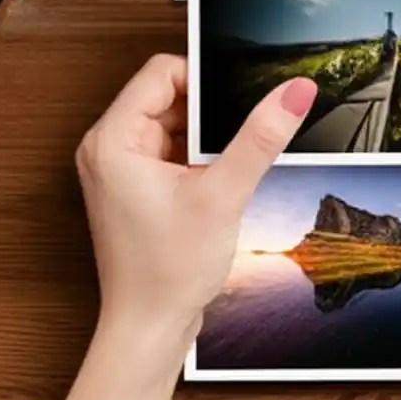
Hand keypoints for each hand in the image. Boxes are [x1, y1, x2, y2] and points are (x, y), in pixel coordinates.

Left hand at [65, 54, 316, 399]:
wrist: (151, 327)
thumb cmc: (166, 272)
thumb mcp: (224, 194)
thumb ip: (260, 137)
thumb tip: (292, 94)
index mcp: (112, 140)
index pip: (161, 71)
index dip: (204, 80)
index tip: (236, 101)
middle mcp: (108, 150)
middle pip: (168, 96)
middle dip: (206, 117)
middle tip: (227, 150)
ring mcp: (120, 170)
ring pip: (174, 125)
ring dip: (203, 143)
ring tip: (215, 178)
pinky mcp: (136, 188)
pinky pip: (171, 151)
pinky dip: (196, 162)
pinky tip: (210, 191)